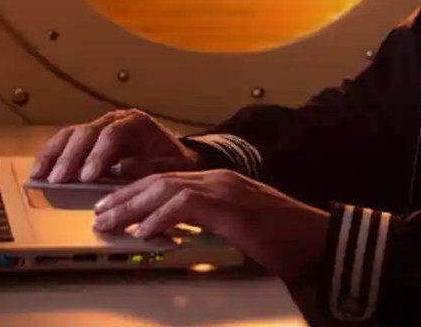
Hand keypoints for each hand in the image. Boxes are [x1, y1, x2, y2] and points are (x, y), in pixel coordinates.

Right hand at [30, 109, 202, 182]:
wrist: (176, 157)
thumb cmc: (173, 162)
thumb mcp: (169, 167)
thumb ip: (148, 168)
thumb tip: (121, 169)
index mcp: (136, 124)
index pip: (112, 135)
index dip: (97, 155)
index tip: (87, 177)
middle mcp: (115, 120)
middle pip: (87, 132)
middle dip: (70, 157)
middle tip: (59, 180)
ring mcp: (100, 127)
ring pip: (71, 134)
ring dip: (54, 154)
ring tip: (40, 175)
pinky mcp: (89, 139)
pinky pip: (66, 141)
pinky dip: (51, 155)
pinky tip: (40, 171)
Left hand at [93, 170, 329, 280]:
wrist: (321, 240)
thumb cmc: (285, 239)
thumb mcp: (239, 227)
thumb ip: (211, 223)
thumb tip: (179, 233)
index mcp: (219, 183)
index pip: (167, 179)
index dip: (135, 192)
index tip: (111, 206)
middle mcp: (218, 180)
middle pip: (158, 180)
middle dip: (124, 197)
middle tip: (99, 213)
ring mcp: (225, 190)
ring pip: (166, 189)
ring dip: (133, 206)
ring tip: (110, 222)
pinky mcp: (231, 208)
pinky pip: (187, 206)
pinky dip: (161, 217)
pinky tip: (145, 231)